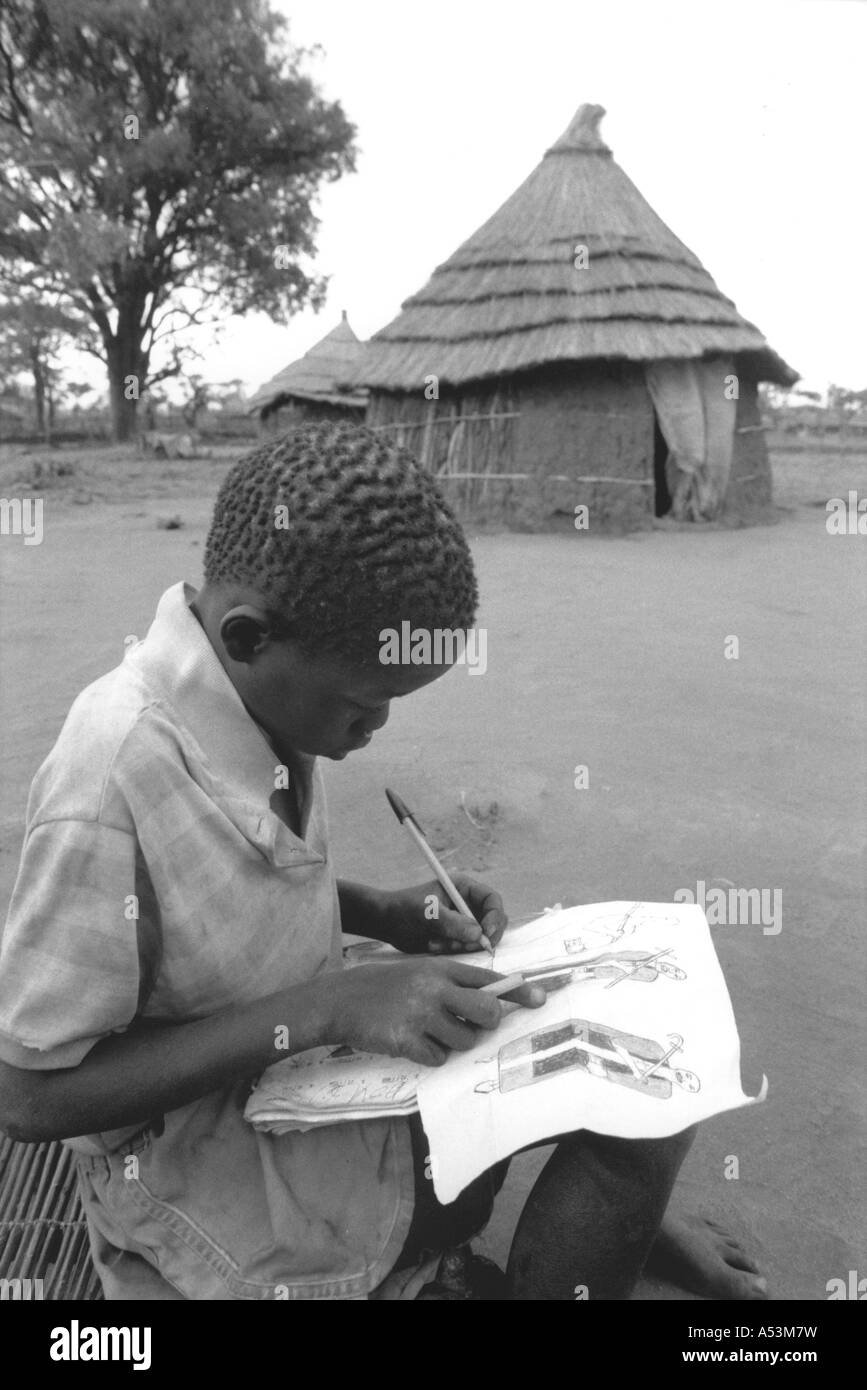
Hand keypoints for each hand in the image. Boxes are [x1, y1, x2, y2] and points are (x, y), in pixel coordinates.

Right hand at [325, 957, 544, 1066]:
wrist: (340, 999)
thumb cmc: (384, 986)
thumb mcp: (419, 972)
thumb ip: (452, 982)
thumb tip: (493, 1001)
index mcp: (440, 968)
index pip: (489, 979)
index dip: (519, 991)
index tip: (542, 999)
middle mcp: (435, 988)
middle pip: (488, 1011)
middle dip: (487, 1023)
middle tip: (472, 1024)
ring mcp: (421, 1014)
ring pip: (466, 1040)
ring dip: (455, 1042)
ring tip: (431, 1032)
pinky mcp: (407, 1040)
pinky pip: (439, 1058)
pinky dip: (431, 1055)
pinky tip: (413, 1042)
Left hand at [379, 876, 507, 954]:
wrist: (387, 923)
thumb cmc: (404, 909)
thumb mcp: (427, 914)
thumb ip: (452, 923)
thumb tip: (479, 935)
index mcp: (463, 888)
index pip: (492, 900)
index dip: (494, 916)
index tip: (486, 934)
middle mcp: (467, 904)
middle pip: (493, 921)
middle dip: (482, 937)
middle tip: (464, 947)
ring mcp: (463, 922)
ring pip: (481, 939)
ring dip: (463, 945)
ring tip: (437, 943)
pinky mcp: (457, 937)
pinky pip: (467, 948)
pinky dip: (454, 950)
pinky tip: (434, 945)